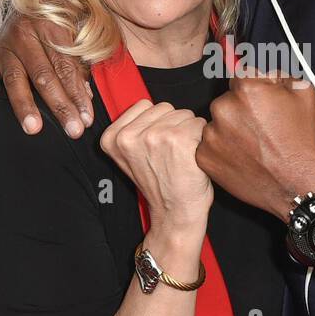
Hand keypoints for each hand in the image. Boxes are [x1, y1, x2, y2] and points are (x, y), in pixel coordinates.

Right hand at [0, 9, 92, 137]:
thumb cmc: (53, 19)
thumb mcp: (73, 32)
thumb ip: (80, 64)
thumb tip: (86, 97)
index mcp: (50, 26)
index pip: (66, 67)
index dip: (78, 94)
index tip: (86, 117)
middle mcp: (24, 36)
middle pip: (43, 76)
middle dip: (59, 105)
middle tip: (71, 129)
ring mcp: (4, 48)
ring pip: (15, 81)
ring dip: (25, 107)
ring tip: (33, 127)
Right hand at [100, 100, 212, 237]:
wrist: (175, 213)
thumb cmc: (160, 184)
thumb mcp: (131, 156)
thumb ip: (133, 128)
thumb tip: (149, 102)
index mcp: (112, 138)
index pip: (145, 105)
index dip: (157, 124)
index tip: (156, 149)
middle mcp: (129, 136)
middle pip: (166, 107)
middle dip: (174, 127)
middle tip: (171, 156)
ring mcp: (153, 136)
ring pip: (184, 114)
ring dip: (189, 133)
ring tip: (181, 158)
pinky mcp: (178, 140)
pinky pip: (200, 124)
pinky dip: (202, 140)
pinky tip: (194, 159)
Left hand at [197, 75, 314, 220]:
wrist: (299, 183)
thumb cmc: (302, 142)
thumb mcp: (304, 94)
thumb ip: (279, 74)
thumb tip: (264, 71)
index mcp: (246, 89)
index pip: (240, 75)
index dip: (252, 89)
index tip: (259, 102)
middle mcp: (224, 108)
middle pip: (226, 100)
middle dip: (240, 110)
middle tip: (260, 128)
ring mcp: (211, 135)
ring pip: (217, 124)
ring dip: (230, 130)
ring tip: (253, 146)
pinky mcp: (205, 157)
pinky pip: (209, 146)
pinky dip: (223, 151)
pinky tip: (243, 157)